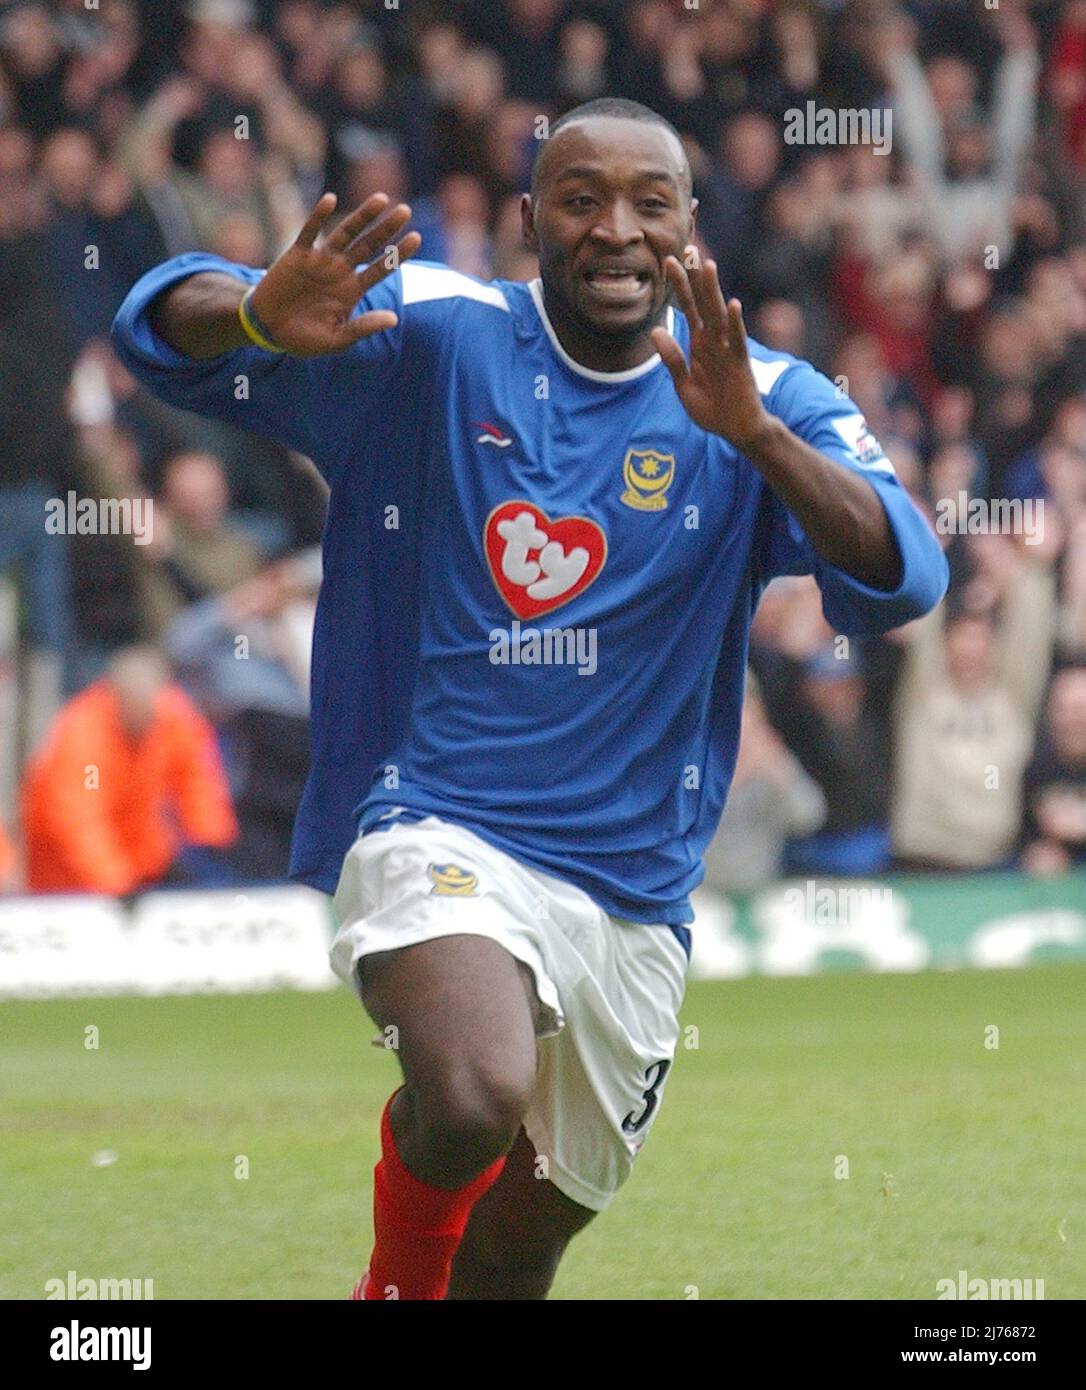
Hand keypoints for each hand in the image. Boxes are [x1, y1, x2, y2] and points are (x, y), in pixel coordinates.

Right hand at [248, 191, 421, 357]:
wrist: (269, 331)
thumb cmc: (304, 339)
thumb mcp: (337, 339)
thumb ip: (363, 327)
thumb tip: (394, 319)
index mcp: (353, 290)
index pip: (381, 268)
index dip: (398, 254)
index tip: (416, 237)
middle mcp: (341, 271)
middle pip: (368, 245)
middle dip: (386, 228)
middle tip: (406, 211)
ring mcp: (320, 260)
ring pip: (345, 233)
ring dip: (362, 216)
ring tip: (382, 199)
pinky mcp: (297, 255)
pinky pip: (309, 232)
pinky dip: (318, 216)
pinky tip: (330, 200)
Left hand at [651, 253, 771, 450]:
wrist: (736, 430)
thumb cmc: (712, 408)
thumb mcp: (683, 385)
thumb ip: (671, 359)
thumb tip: (655, 330)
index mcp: (699, 344)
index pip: (688, 308)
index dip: (679, 286)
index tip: (668, 261)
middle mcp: (714, 342)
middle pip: (703, 303)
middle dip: (695, 278)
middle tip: (687, 248)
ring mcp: (727, 351)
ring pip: (719, 316)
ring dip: (714, 292)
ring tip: (708, 267)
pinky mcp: (740, 364)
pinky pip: (736, 341)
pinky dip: (734, 323)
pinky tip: (732, 304)